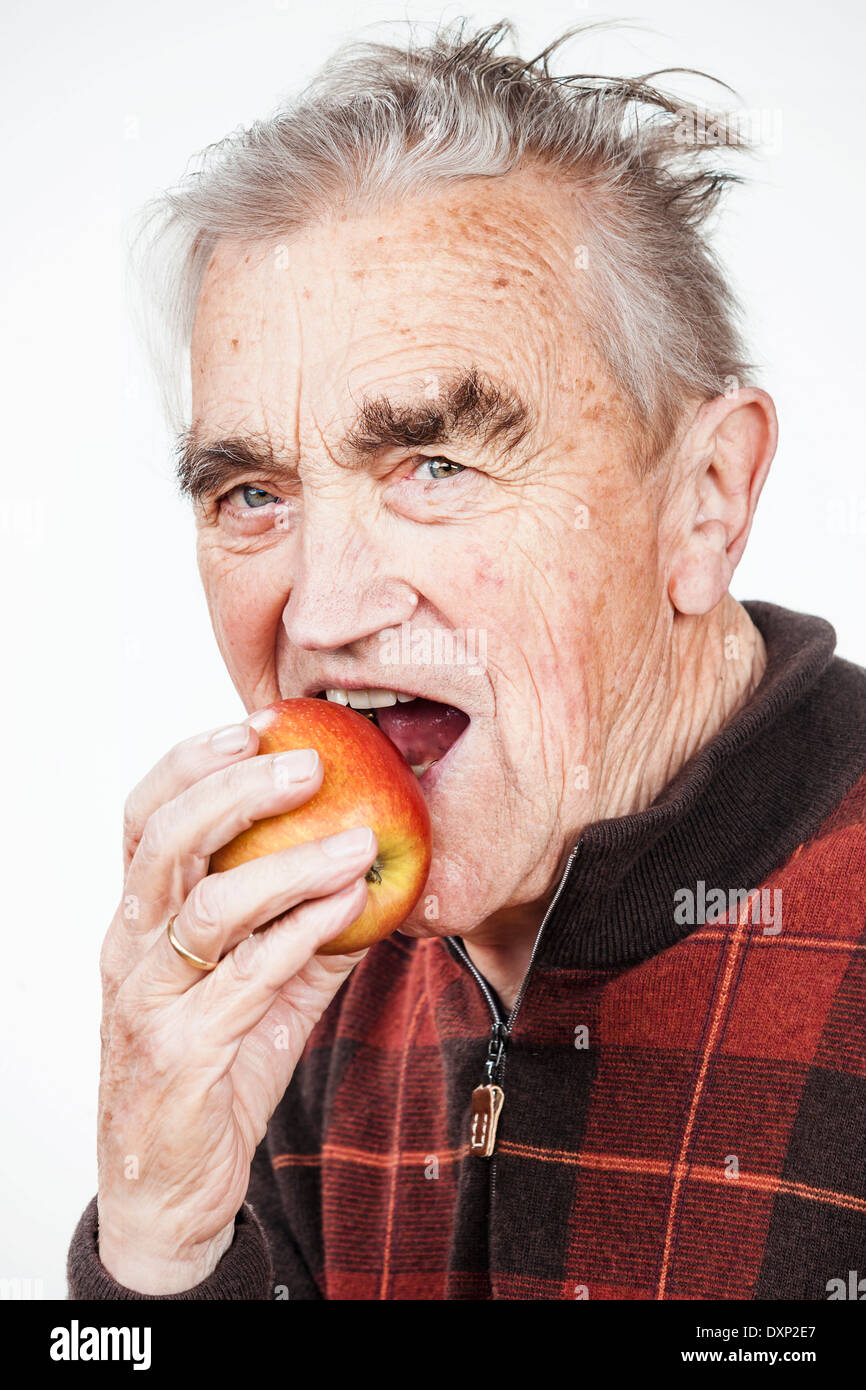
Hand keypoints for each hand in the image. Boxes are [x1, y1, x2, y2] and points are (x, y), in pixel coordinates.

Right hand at [96, 717, 376, 1292]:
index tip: (257, 726)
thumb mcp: (265, 987)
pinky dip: (301, 934)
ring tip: (357, 839)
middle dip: (237, 790)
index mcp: (140, 919)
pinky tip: (347, 906)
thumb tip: (374, 871)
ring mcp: (149, 1003)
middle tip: (311, 761)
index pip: (144, 818)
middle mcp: (131, 949)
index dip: (193, 764)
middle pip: (165, 841)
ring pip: (208, 907)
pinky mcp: (181, 1056)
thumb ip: (306, 930)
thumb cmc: (213, 1073)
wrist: (172, 1191)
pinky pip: (245, 980)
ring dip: (289, 864)